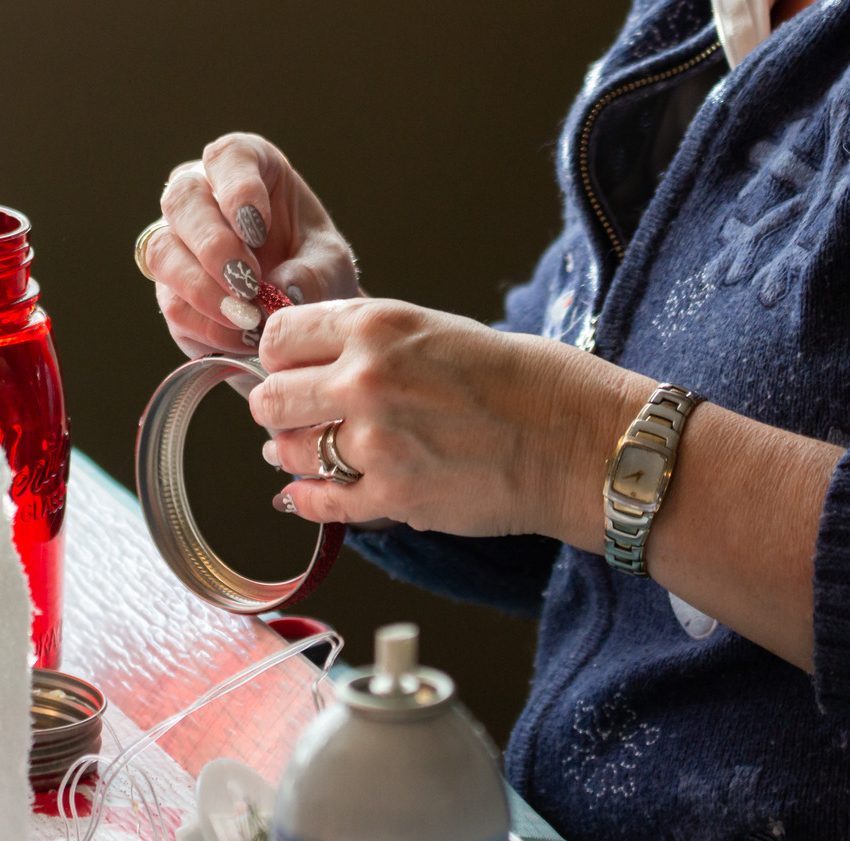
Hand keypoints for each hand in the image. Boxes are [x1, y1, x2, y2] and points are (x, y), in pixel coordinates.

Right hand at [144, 133, 359, 355]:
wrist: (299, 312)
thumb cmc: (314, 268)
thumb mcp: (331, 265)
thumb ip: (314, 272)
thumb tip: (284, 291)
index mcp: (245, 166)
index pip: (227, 157)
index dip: (237, 189)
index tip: (258, 228)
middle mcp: (200, 195)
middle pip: (183, 201)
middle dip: (214, 247)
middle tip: (248, 284)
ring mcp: (175, 241)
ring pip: (163, 253)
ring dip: (203, 290)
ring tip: (247, 318)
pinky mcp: (169, 289)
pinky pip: (173, 303)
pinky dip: (207, 325)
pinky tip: (241, 338)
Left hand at [251, 298, 648, 539]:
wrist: (582, 440)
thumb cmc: (524, 381)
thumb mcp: (437, 330)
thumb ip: (369, 345)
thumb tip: (309, 367)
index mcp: (377, 325)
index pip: (279, 335)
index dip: (278, 356)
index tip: (289, 368)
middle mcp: (366, 379)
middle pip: (269, 398)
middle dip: (278, 408)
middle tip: (295, 415)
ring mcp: (375, 441)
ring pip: (289, 452)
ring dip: (294, 454)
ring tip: (311, 451)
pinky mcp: (392, 496)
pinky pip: (318, 502)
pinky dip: (307, 500)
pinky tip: (307, 493)